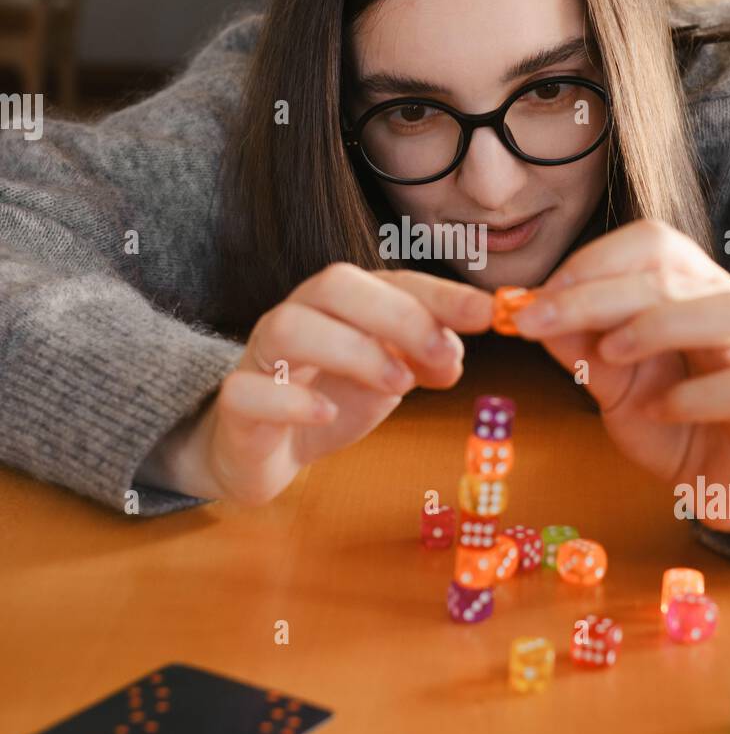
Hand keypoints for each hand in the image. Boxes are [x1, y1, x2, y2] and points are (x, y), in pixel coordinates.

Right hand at [147, 264, 492, 505]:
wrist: (260, 453)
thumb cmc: (327, 400)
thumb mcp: (388, 378)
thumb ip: (423, 358)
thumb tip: (456, 351)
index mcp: (339, 306)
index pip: (390, 280)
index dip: (439, 294)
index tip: (487, 313)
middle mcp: (297, 319)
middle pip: (334, 285)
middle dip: (396, 315)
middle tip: (439, 355)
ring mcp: (260, 360)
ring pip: (288, 327)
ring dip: (351, 350)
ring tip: (396, 386)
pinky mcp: (236, 406)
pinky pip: (250, 389)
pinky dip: (292, 399)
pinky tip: (328, 412)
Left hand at [511, 219, 729, 532]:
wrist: (714, 488)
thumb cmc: (667, 421)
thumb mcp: (610, 381)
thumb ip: (578, 345)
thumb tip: (531, 308)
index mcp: (694, 291)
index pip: (654, 243)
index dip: (593, 260)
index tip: (540, 295)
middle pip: (674, 275)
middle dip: (595, 295)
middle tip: (536, 322)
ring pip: (728, 313)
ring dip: (656, 326)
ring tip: (608, 356)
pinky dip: (693, 396)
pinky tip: (657, 409)